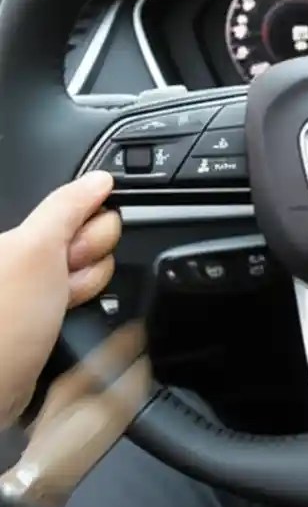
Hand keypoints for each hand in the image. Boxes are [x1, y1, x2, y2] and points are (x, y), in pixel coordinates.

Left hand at [0, 172, 119, 426]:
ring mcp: (32, 287)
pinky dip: (82, 306)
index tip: (73, 250)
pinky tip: (65, 318)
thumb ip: (68, 207)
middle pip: (84, 239)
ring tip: (57, 307)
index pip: (75, 208)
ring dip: (84, 288)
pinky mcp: (42, 315)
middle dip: (84, 261)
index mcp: (12, 235)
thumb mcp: (35, 249)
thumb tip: (99, 181)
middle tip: (60, 282)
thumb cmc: (2, 324)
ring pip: (87, 271)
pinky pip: (82, 298)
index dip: (86, 228)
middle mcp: (20, 257)